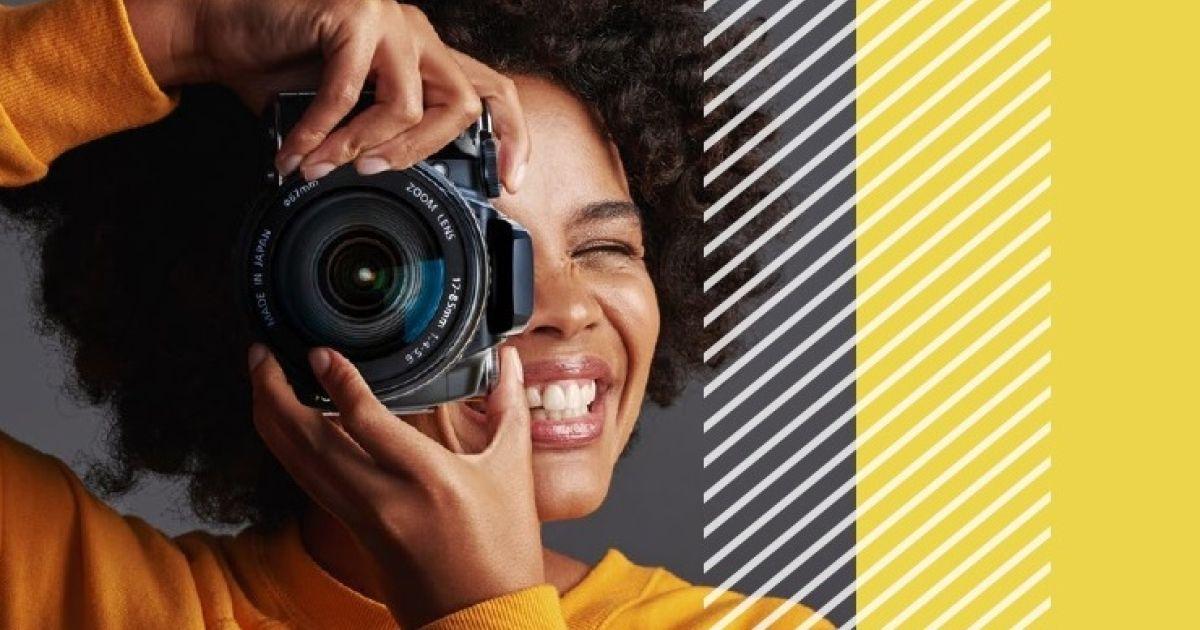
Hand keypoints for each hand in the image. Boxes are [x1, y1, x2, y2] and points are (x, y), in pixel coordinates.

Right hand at [125, 0, 528, 186]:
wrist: (218, 28)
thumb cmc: (277, 70)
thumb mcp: (344, 113)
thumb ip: (378, 137)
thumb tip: (395, 185)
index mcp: (424, 57)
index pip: (493, 90)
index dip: (511, 136)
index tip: (509, 180)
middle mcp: (416, 34)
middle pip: (464, 104)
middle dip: (421, 153)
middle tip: (373, 174)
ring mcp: (389, 19)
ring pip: (410, 106)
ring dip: (360, 147)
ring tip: (322, 166)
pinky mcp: (355, 13)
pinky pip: (350, 93)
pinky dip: (320, 132)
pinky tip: (296, 151)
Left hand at [247, 345, 543, 626]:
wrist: (484, 620)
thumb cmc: (503, 551)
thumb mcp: (513, 473)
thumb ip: (507, 408)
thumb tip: (509, 359)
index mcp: (429, 480)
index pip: (365, 422)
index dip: (337, 381)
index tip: (319, 351)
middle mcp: (385, 500)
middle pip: (307, 442)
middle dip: (272, 393)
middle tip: (261, 355)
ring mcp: (362, 520)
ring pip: (297, 464)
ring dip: (270, 419)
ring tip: (261, 381)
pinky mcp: (354, 532)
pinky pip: (309, 482)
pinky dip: (289, 448)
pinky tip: (288, 426)